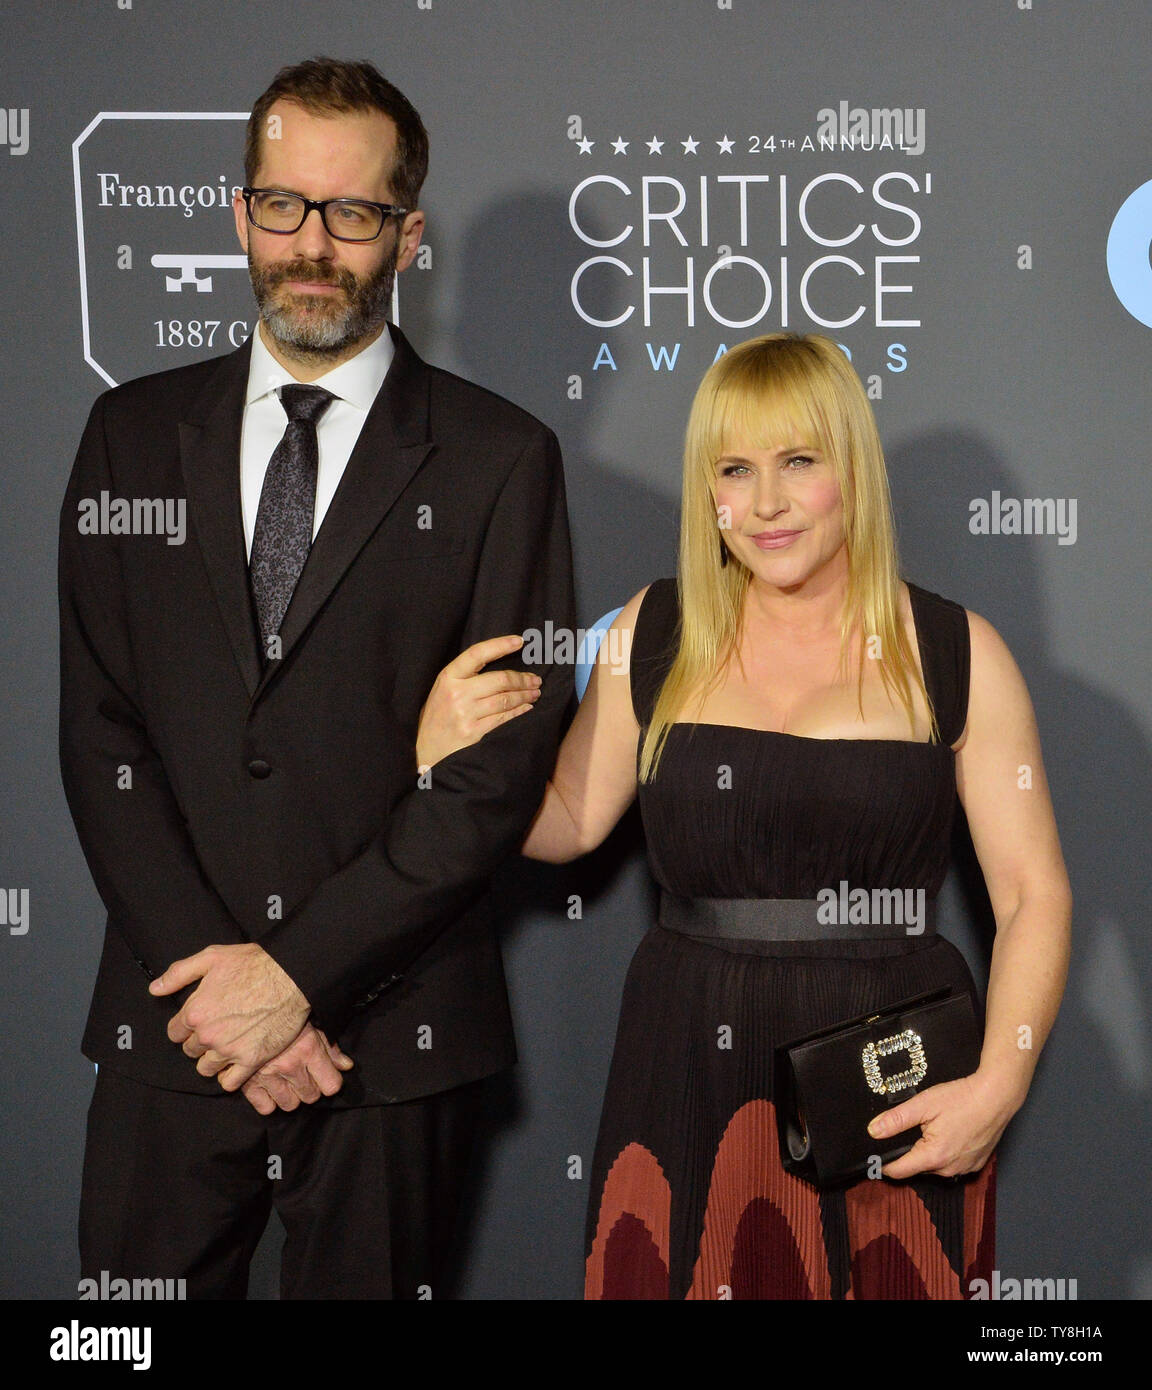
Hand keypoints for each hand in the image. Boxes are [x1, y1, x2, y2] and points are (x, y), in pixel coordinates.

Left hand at [149, 942, 310, 1090]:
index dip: (186, 1026)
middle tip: (218, 1029)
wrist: (291, 976)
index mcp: (195, 1012)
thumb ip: (179, 973)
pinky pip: (229, 1082)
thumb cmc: (254, 964)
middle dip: (200, 1041)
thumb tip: (155, 988)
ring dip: (213, 1059)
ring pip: (206, 1068)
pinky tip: (236, 1062)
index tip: (199, 1021)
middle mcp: (208, 1035)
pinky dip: (229, 1076)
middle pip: (191, 1051)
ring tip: (226, 1046)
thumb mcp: (212, 957)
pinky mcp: (251, 1060)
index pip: (175, 1033)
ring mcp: (229, 1050)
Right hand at [240, 1024, 353, 1113]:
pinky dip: (268, 1100)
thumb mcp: (311, 1024)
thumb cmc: (281, 1014)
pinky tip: (270, 1085)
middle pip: (311, 1096)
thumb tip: (346, 1066)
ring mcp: (267, 1076)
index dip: (330, 1080)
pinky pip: (266, 1108)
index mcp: (308, 1049)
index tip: (325, 1075)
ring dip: (290, 1094)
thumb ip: (330, 1047)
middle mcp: (289, 1065)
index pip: (331, 1085)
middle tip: (301, 1072)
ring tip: (285, 1078)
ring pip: (290, 1104)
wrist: (245, 1005)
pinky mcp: (247, 1083)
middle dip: (310, 1087)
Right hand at [416, 633, 540, 768]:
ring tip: (535, 692)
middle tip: (536, 680)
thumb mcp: (442, 689)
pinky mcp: (474, 733)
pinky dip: (519, 711)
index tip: (520, 641)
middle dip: (523, 679)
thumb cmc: (436, 716)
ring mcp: (466, 714)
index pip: (477, 654)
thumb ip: (464, 677)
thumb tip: (499, 661)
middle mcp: (457, 693)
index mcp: (448, 677)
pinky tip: (527, 707)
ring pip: (505, 699)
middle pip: (500, 680)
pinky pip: (503, 718)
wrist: (423, 751)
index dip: (500, 645)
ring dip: (525, 695)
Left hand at [868, 1071, 1021, 1179]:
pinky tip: (949, 1134)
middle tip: (909, 1131)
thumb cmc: (961, 1098)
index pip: (899, 1171)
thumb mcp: (923, 1104)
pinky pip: (952, 1164)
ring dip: (928, 1153)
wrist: (996, 1097)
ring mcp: (965, 1168)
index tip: (874, 1157)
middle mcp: (949, 1169)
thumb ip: (896, 1120)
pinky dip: (946, 1153)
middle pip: (918, 1168)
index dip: (884, 1164)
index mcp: (933, 1156)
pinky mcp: (976, 1164)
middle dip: (909, 1153)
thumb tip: (873, 1131)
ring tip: (931, 1129)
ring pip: (935, 1166)